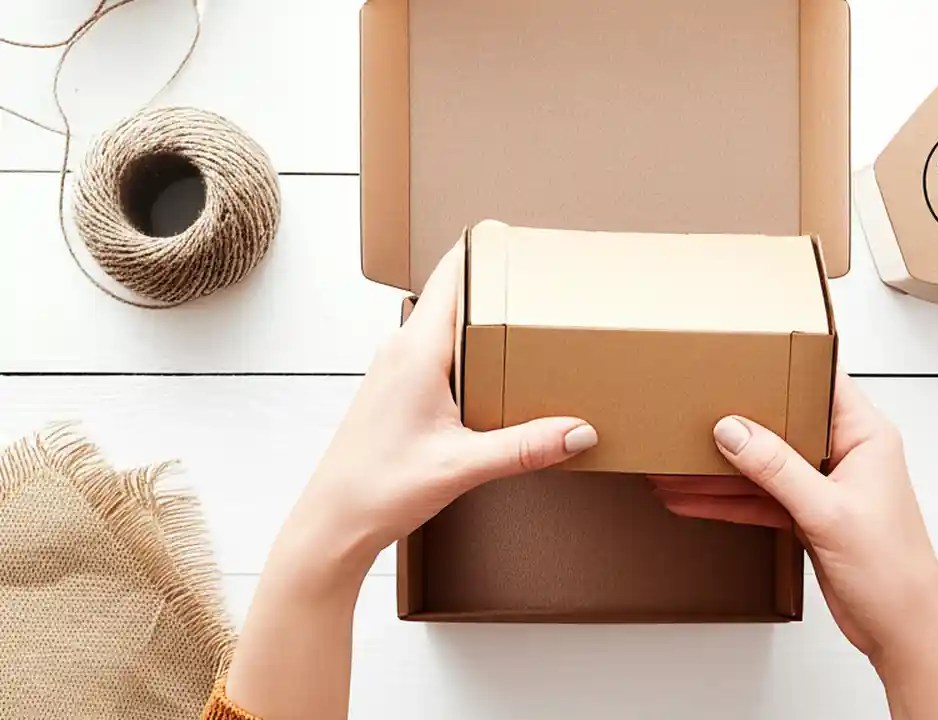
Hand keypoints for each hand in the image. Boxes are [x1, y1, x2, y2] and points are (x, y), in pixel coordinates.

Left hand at [290, 244, 598, 569]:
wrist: (331, 524)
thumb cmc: (380, 489)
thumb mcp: (463, 466)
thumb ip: (526, 446)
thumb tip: (581, 431)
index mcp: (417, 351)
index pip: (450, 275)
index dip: (482, 250)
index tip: (518, 237)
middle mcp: (401, 349)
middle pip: (453, 295)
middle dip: (494, 286)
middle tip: (538, 282)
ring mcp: (394, 369)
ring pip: (445, 326)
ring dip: (481, 322)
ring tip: (525, 325)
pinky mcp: (395, 391)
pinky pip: (437, 352)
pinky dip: (468, 352)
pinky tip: (494, 377)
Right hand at [650, 375, 937, 661]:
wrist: (901, 630)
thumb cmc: (894, 571)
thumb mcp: (828, 512)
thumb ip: (777, 469)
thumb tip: (734, 431)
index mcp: (867, 436)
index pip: (822, 382)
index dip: (784, 366)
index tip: (742, 359)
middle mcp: (847, 453)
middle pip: (786, 420)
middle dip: (740, 418)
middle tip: (695, 409)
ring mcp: (826, 485)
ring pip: (766, 463)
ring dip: (724, 467)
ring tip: (676, 461)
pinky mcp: (809, 514)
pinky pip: (761, 497)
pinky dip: (729, 500)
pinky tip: (693, 498)